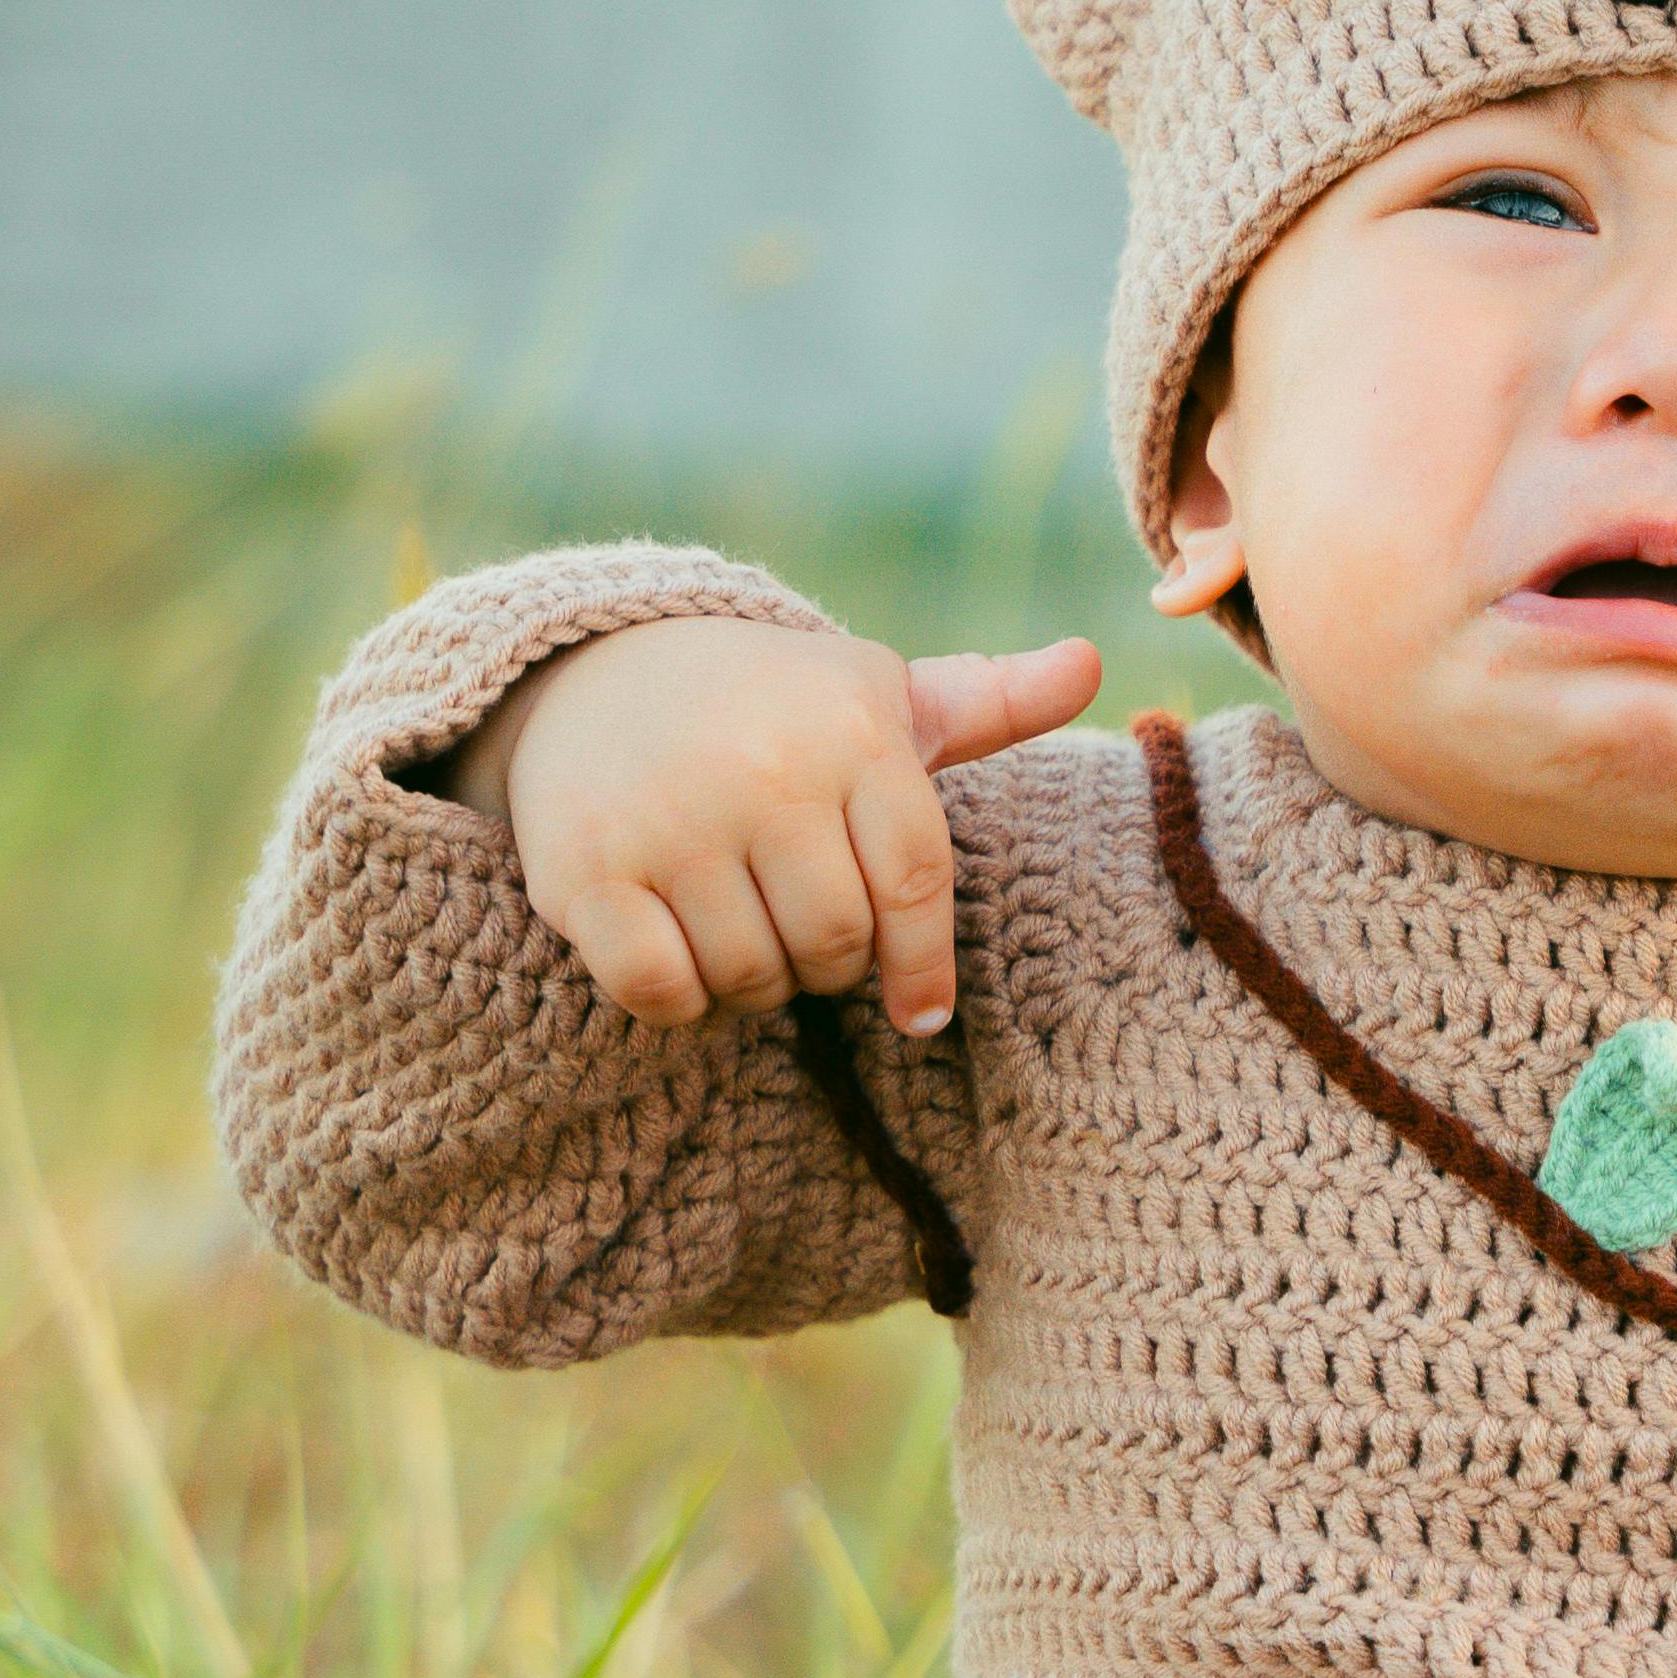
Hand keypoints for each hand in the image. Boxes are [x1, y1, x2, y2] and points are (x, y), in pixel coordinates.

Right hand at [456, 619, 1097, 1033]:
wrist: (592, 671)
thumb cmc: (771, 707)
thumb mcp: (878, 696)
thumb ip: (990, 701)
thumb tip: (1092, 662)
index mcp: (853, 730)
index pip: (914, 882)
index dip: (922, 964)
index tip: (922, 1015)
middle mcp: (764, 772)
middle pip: (834, 946)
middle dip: (828, 963)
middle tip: (799, 927)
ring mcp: (667, 823)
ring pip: (751, 978)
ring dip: (753, 983)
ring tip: (739, 925)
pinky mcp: (584, 872)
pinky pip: (662, 993)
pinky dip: (680, 1001)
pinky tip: (681, 954)